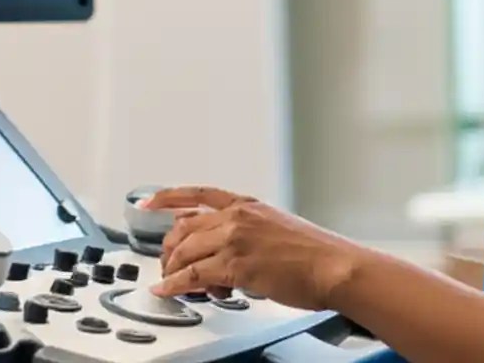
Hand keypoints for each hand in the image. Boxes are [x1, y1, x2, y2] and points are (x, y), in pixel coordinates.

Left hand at [141, 186, 362, 310]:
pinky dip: (174, 284)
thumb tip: (226, 258)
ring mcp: (235, 238)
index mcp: (248, 205)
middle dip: (169, 249)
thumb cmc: (316, 255)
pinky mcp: (235, 263)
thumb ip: (248, 236)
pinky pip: (192, 274)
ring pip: (184, 251)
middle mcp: (238, 216)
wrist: (334, 267)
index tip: (148, 202)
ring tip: (172, 284)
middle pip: (183, 228)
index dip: (168, 197)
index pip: (198, 194)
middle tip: (167, 266)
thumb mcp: (278, 231)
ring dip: (172, 270)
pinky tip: (168, 290)